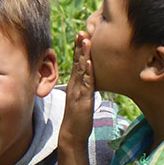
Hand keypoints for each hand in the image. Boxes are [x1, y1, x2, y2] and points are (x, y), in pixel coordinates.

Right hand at [60, 31, 95, 148]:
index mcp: (75, 84)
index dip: (79, 48)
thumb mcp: (82, 98)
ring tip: (86, 40)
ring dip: (84, 55)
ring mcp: (78, 91)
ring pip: (81, 70)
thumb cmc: (79, 117)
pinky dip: (87, 72)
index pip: (77, 62)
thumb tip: (91, 79)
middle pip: (77, 62)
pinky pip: (85, 84)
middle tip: (82, 31)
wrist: (72, 133)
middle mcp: (75, 85)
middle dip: (79, 46)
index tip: (82, 34)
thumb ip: (86, 87)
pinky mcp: (83, 100)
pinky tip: (89, 63)